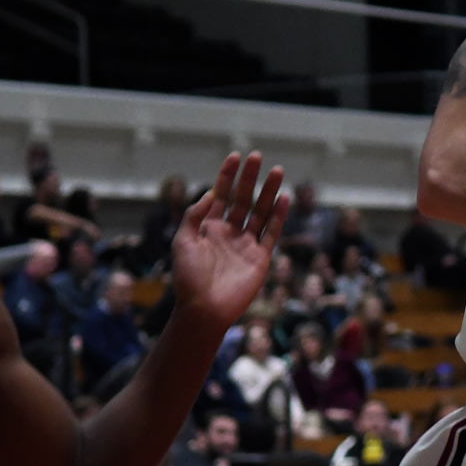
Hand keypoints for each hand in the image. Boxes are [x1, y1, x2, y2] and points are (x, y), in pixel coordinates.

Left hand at [171, 152, 290, 329]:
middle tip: (257, 157)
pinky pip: (271, 232)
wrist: (204, 308)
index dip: (227, 176)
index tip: (235, 157)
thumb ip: (194, 216)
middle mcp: (229, 233)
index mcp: (209, 228)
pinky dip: (278, 215)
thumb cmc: (189, 278)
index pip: (221, 196)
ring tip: (277, 171)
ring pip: (260, 211)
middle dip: (249, 178)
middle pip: (243, 199)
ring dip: (268, 191)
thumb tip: (211, 194)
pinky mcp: (260, 257)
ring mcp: (246, 244)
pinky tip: (283, 198)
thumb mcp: (182, 242)